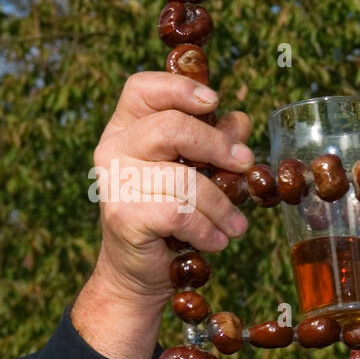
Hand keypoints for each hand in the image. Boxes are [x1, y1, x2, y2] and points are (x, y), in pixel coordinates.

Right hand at [90, 71, 254, 306]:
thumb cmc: (171, 215)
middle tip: (245, 166)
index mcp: (127, 128)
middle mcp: (114, 149)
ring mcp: (115, 182)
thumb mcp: (197, 172)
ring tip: (235, 226)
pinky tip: (216, 241)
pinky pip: (181, 214)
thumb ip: (215, 144)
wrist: (140, 270)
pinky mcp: (124, 215)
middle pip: (172, 128)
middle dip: (218, 146)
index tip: (214, 102)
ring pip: (185, 179)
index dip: (179, 88)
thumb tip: (240, 121)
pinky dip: (207, 230)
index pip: (143, 89)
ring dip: (221, 206)